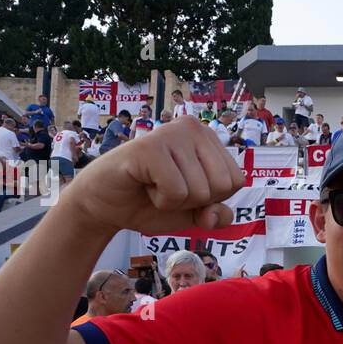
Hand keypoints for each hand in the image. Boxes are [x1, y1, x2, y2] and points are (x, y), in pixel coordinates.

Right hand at [61, 117, 243, 236]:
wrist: (106, 205)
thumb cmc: (150, 202)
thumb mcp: (193, 213)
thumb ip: (216, 215)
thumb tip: (216, 214)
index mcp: (209, 138)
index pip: (236, 181)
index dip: (211, 198)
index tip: (183, 189)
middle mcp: (194, 127)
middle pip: (222, 186)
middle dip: (194, 201)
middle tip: (166, 187)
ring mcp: (171, 133)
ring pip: (199, 191)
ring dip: (173, 201)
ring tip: (153, 184)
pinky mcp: (150, 147)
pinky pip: (176, 192)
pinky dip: (160, 200)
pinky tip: (144, 184)